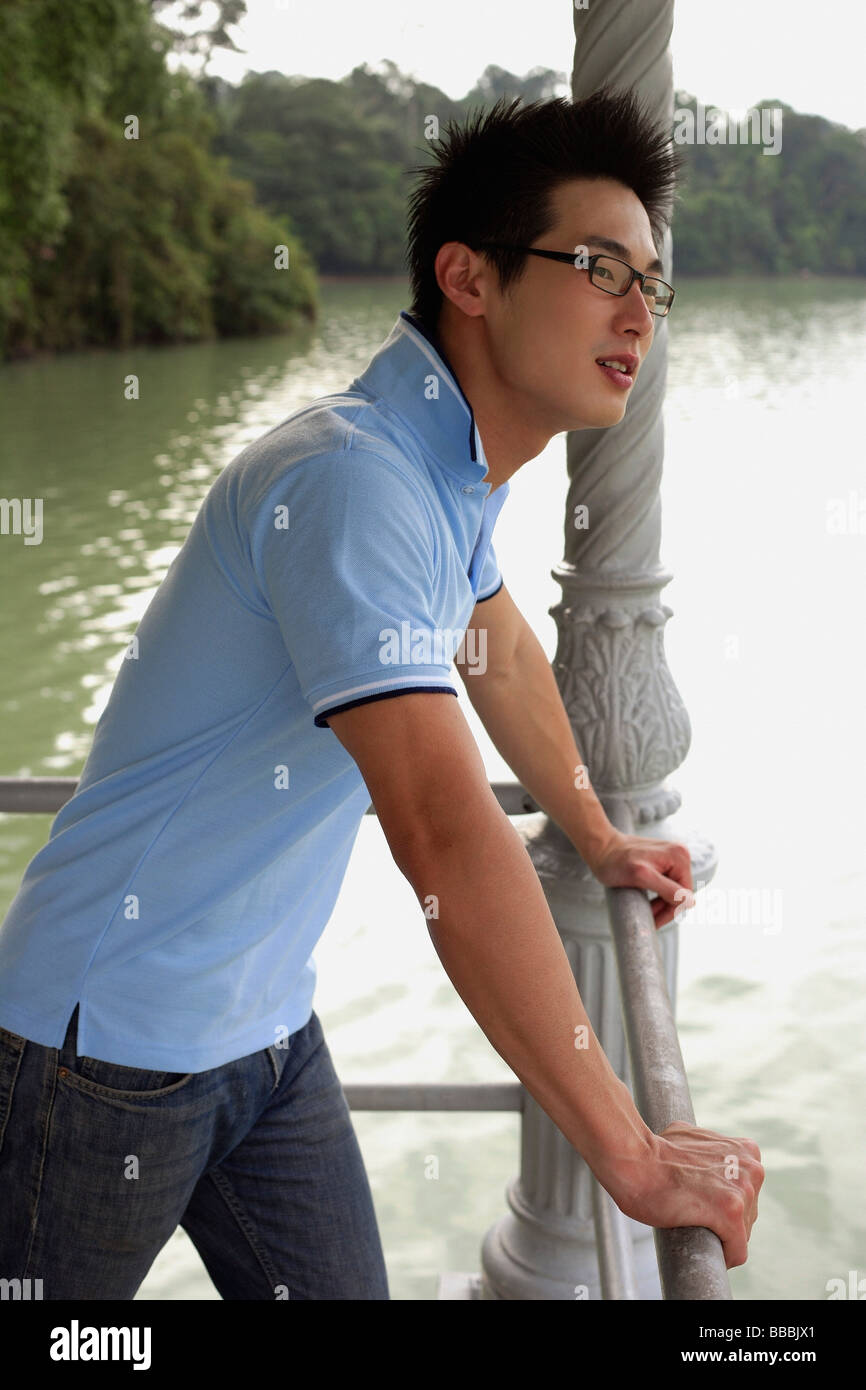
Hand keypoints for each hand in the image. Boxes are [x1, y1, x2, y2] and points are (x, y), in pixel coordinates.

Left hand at [584, 828, 694, 927]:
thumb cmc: (615, 862)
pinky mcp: (664, 861)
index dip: (670, 911)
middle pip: (680, 893)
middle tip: (647, 918)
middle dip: (665, 908)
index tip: (652, 921)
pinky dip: (657, 896)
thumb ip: (667, 889)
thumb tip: (690, 902)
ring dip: (661, 904)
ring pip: (674, 891)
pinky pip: (667, 884)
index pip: (685, 895)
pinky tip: (646, 901)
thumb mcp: (641, 877)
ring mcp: (672, 857)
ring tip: (645, 910)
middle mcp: (680, 854)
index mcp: (680, 857)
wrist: (600, 847)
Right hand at [602, 1118, 764, 1269]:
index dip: (725, 1201)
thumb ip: (708, 1148)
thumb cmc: (653, 1151)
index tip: (706, 1206)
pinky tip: (707, 1252)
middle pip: (749, 1213)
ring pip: (743, 1233)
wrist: (635, 1160)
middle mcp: (751, 1168)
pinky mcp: (731, 1213)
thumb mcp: (691, 1138)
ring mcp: (743, 1191)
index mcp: (746, 1150)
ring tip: (696, 1229)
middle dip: (726, 1221)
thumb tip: (701, 1155)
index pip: (748, 1190)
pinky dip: (724, 1257)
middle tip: (697, 1218)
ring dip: (722, 1237)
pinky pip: (737, 1251)